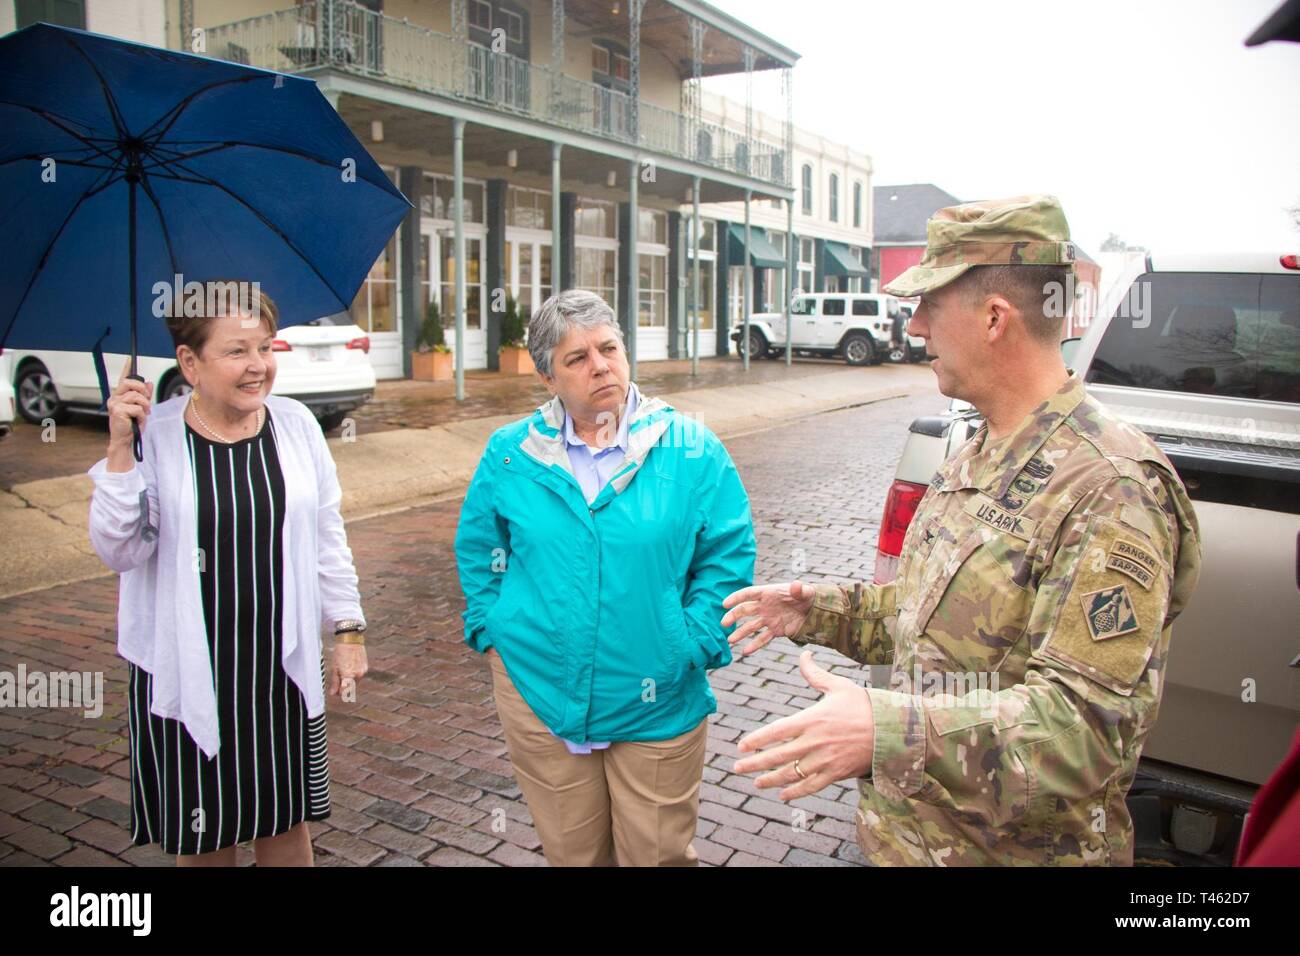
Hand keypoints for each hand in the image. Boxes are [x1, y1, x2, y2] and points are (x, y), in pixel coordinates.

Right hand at [106, 361, 152, 443]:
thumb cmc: (131, 425)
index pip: (123, 378)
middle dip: (143, 391)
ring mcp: (115, 404)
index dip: (126, 367)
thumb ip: (144, 396)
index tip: (129, 357)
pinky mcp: (117, 411)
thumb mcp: (141, 408)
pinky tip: (138, 421)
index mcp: (120, 395)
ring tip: (142, 415)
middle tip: (146, 403)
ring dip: (144, 406)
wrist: (126, 439)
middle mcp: (115, 397)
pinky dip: (142, 415)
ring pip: (137, 396)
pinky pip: (137, 408)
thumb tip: (149, 383)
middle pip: (131, 383)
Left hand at [329, 643, 367, 697]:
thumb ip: (335, 682)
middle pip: (350, 688)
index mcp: (349, 676)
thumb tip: (333, 693)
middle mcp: (358, 675)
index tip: (335, 691)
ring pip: (355, 682)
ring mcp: (363, 671)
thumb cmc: (341, 651)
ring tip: (343, 670)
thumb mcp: (334, 667)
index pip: (344, 692)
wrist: (351, 639)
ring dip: (349, 680)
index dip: (338, 693)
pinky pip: (359, 676)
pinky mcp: (365, 668)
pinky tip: (349, 667)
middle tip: (338, 679)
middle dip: (344, 686)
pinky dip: (354, 675)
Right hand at [720, 580, 815, 655]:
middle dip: (733, 616)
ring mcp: (769, 619)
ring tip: (730, 640)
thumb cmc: (809, 596)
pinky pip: (763, 638)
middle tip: (724, 624)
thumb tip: (796, 585)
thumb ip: (799, 589)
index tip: (724, 604)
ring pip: (751, 626)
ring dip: (740, 633)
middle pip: (745, 610)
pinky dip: (754, 645)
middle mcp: (765, 606)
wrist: (815, 610)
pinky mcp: (775, 630)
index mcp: (768, 593)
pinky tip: (745, 651)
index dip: (736, 598)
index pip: (748, 594)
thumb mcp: (806, 592)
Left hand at [733, 650, 873, 800]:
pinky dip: (796, 791)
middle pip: (778, 755)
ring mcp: (825, 760)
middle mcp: (815, 742)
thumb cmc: (863, 706)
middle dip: (755, 763)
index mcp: (811, 719)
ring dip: (771, 779)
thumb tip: (804, 655)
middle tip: (737, 767)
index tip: (741, 745)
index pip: (776, 731)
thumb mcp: (838, 686)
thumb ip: (815, 674)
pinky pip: (811, 786)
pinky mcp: (836, 773)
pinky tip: (783, 794)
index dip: (757, 740)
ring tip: (756, 782)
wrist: (892, 730)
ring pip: (792, 774)